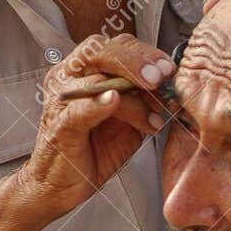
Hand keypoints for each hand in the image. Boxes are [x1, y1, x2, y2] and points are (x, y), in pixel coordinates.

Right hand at [20, 34, 174, 215]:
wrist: (62, 185)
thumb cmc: (92, 150)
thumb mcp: (127, 120)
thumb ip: (144, 99)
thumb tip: (171, 87)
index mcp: (85, 70)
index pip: (116, 45)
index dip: (144, 52)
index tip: (168, 68)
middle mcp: (69, 78)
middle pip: (101, 51)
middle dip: (137, 61)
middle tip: (161, 78)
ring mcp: (61, 100)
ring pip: (95, 80)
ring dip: (131, 94)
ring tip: (151, 115)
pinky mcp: (59, 126)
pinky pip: (78, 109)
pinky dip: (97, 103)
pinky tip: (113, 101)